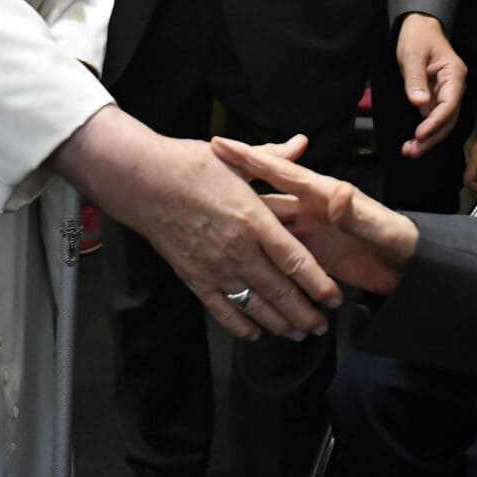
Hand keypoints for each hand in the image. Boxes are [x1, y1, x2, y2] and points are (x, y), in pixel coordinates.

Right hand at [55, 114, 340, 342]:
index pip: (295, 260)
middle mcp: (238, 248)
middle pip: (279, 291)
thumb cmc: (189, 166)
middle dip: (304, 313)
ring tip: (298, 334)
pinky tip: (254, 334)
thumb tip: (303, 142)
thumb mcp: (236, 159)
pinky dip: (239, 325)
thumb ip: (273, 157)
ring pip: (254, 305)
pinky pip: (221, 309)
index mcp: (254, 219)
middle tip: (322, 327)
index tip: (334, 297)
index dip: (318, 283)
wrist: (142, 182)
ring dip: (279, 324)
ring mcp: (215, 266)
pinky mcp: (194, 277)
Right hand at [214, 136, 418, 294]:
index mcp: (321, 194)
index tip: (219, 143)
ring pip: (264, 232)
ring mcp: (303, 234)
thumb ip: (354, 212)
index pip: (281, 172)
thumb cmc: (396, 240)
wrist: (410, 269)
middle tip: (201, 191)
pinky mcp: (305, 259)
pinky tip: (234, 273)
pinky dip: (254, 265)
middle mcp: (306, 211)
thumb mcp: (376, 226)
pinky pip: (273, 259)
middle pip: (264, 202)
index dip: (252, 158)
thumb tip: (338, 192)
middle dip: (234, 194)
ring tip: (209, 231)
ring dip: (241, 232)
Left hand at [395, 13, 465, 156]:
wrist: (418, 26)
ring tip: (410, 151)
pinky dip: (425, 130)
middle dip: (432, 136)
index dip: (435, 122)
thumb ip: (415, 79)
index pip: (449, 104)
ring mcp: (446, 93)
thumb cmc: (417, 37)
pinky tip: (414, 141)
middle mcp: (454, 87)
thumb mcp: (412, 55)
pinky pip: (434, 117)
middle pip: (449, 118)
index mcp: (454, 75)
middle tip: (412, 151)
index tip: (419, 134)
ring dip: (429, 138)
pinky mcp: (437, 97)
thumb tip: (419, 104)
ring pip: (443, 121)